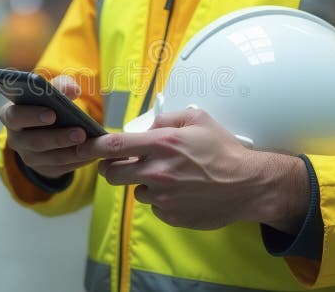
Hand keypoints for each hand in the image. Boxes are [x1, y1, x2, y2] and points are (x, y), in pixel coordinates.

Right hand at [0, 75, 92, 179]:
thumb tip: (72, 89)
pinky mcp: (44, 169)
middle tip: (80, 132)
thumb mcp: (50, 91)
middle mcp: (16, 139)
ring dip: (72, 151)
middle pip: (34, 141)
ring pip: (51, 158)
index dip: (31, 116)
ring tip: (90, 142)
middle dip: (58, 137)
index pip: (13, 116)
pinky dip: (79, 160)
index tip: (52, 113)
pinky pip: (62, 168)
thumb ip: (60, 85)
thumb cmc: (45, 103)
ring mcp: (29, 157)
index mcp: (10, 115)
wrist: (45, 126)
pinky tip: (93, 152)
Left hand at [77, 109, 308, 232]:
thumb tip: (145, 128)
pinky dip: (162, 200)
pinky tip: (182, 192)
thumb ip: (166, 118)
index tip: (86, 147)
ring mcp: (164, 197)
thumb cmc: (224, 150)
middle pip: (113, 174)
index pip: (115, 146)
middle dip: (113, 168)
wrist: (248, 185)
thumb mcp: (198, 119)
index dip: (94, 146)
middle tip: (124, 164)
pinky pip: (155, 207)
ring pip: (137, 191)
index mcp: (163, 144)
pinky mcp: (171, 216)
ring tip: (169, 177)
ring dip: (144, 184)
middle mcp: (158, 172)